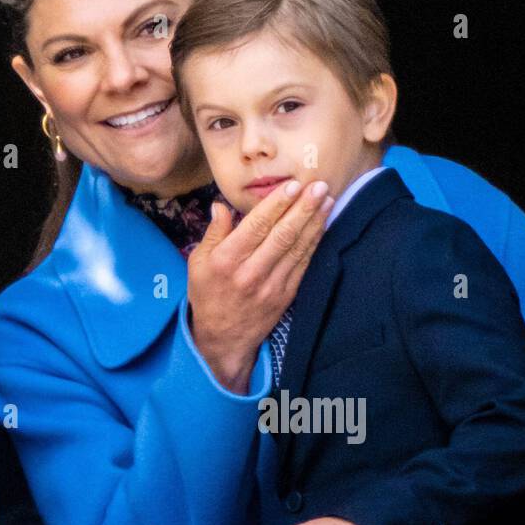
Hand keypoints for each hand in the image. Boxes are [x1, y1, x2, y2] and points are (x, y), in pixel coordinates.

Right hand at [187, 179, 333, 391]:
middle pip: (282, 235)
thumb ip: (213, 233)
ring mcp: (271, 286)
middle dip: (303, 208)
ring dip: (315, 222)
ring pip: (297, 248)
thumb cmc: (208, 295)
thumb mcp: (197, 263)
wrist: (224, 338)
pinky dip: (314, 243)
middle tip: (319, 186)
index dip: (277, 205)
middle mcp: (251, 273)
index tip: (292, 185)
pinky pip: (303, 264)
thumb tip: (220, 205)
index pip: (256, 227)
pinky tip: (322, 225)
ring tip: (327, 199)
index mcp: (226, 261)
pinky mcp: (286, 295)